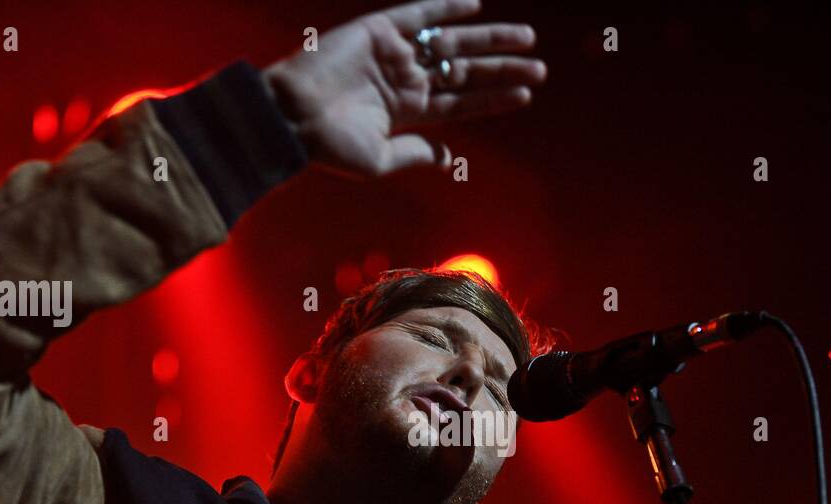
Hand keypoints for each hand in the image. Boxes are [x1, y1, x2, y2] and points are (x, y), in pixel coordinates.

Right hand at [261, 0, 545, 177]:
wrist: (290, 118)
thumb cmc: (329, 147)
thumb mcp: (380, 160)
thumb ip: (416, 153)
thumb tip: (450, 157)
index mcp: (407, 112)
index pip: (461, 101)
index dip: (493, 97)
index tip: (526, 94)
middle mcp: (404, 80)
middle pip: (464, 70)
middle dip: (502, 68)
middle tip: (541, 66)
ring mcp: (392, 54)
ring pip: (450, 42)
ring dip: (488, 40)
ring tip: (526, 39)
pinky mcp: (377, 30)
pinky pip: (417, 13)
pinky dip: (445, 7)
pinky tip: (476, 5)